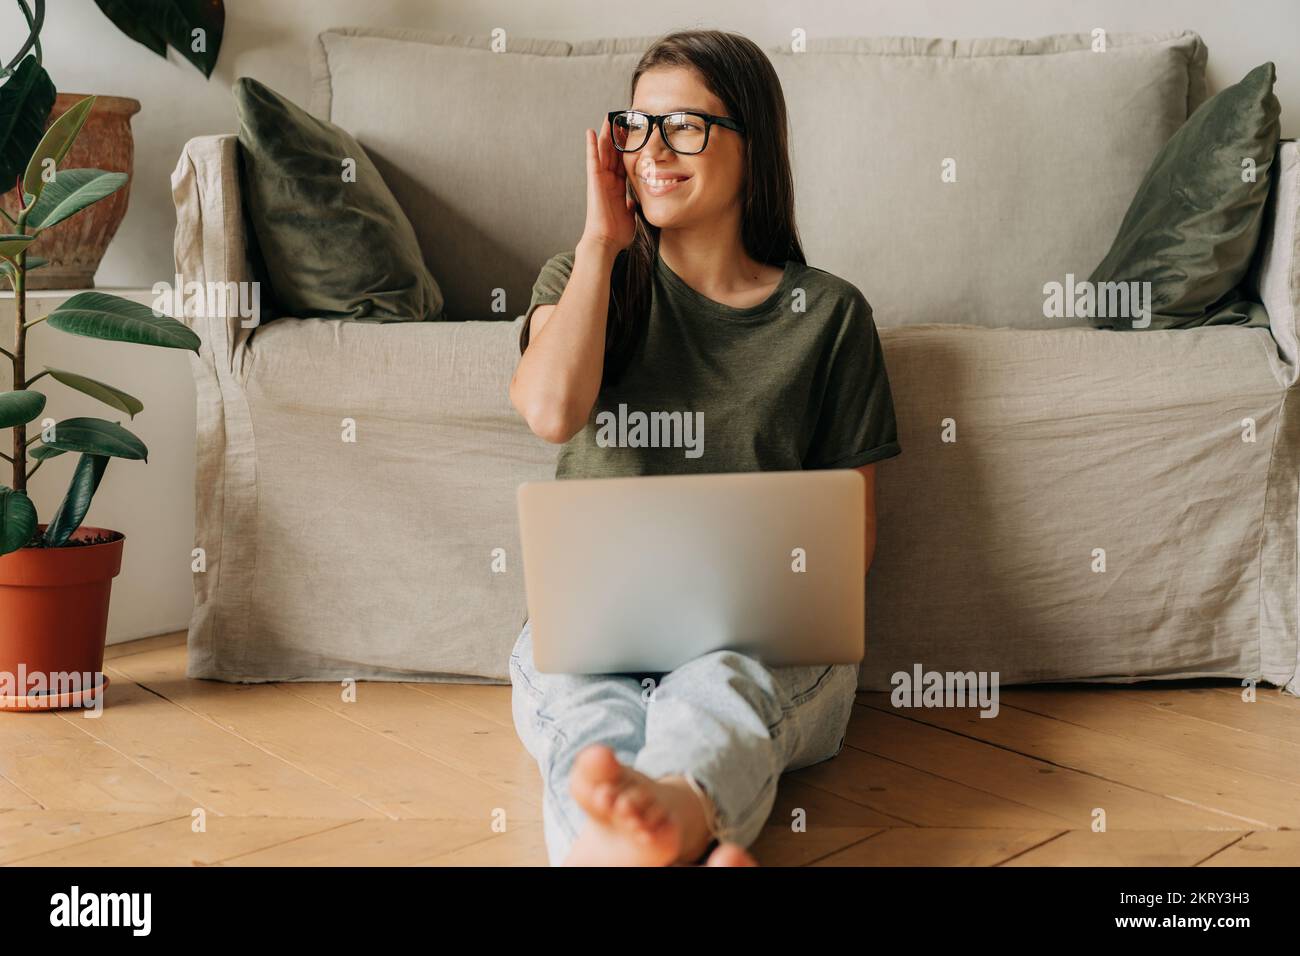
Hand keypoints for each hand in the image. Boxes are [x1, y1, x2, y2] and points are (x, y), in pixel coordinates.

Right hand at [580, 115, 636, 252]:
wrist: (607, 241)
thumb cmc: (617, 233)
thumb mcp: (630, 215)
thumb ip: (632, 206)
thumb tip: (635, 202)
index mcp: (618, 188)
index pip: (624, 163)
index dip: (628, 149)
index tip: (633, 136)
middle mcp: (609, 181)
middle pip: (614, 154)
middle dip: (618, 137)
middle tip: (622, 119)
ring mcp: (600, 180)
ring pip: (603, 152)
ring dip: (606, 135)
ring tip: (609, 118)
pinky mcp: (594, 181)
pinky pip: (592, 160)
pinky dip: (591, 146)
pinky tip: (591, 132)